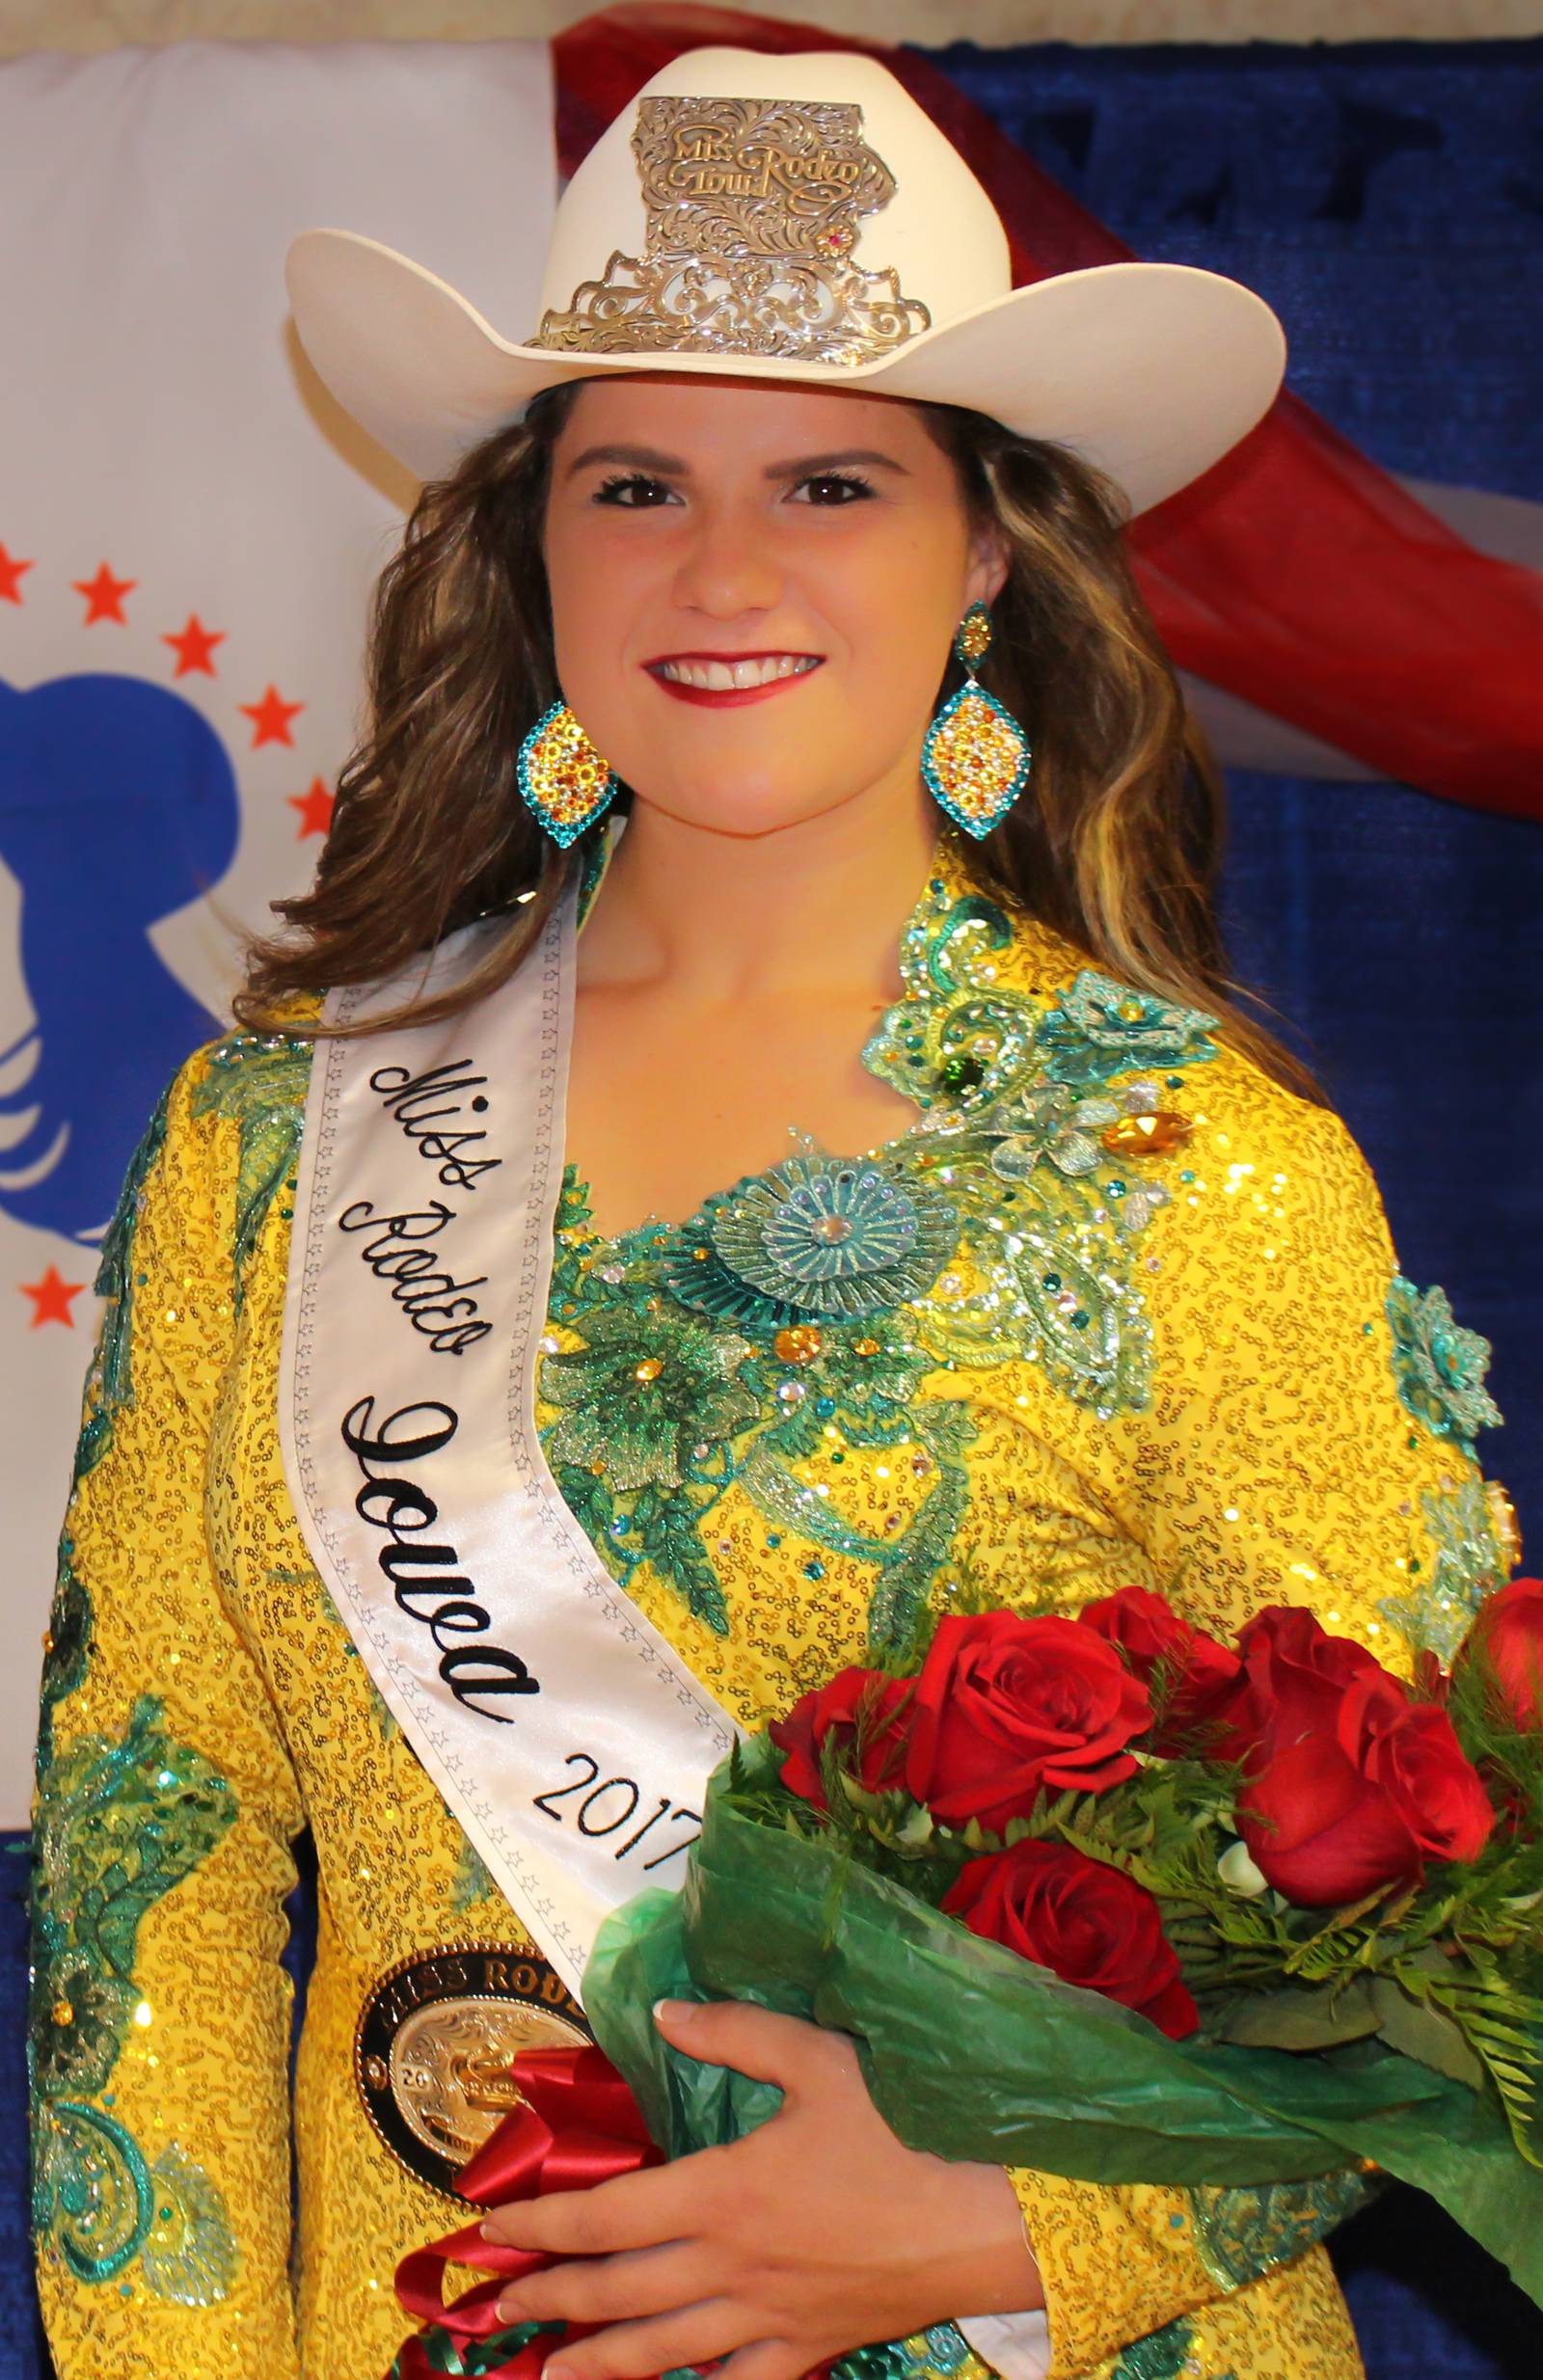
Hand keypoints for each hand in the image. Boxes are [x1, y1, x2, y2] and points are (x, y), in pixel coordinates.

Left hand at [479, 1997, 1041, 2379]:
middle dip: (547, 2298)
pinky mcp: (806, 2351)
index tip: (490, 2228)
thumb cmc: (905, 2131)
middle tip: (494, 2307)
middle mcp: (728, 2267)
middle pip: (614, 2293)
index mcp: (722, 2194)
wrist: (984, 2222)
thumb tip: (665, 2013)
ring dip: (593, 2363)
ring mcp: (765, 2320)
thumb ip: (736, 2033)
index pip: (604, 2216)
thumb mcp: (820, 2059)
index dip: (539, 2224)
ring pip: (658, 2353)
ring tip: (546, 2374)